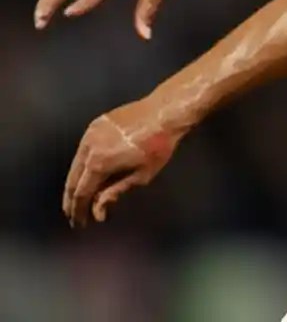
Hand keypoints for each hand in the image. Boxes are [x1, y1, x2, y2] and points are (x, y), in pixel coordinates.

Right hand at [63, 97, 180, 227]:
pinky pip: (83, 149)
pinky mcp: (95, 124)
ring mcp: (89, 133)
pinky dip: (82, 165)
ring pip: (75, 164)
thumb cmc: (159, 146)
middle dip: (71, 200)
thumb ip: (115, 192)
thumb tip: (97, 211)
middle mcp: (88, 147)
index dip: (79, 211)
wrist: (165, 112)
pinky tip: (87, 174)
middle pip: (72, 179)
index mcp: (98, 163)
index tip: (80, 223)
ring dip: (75, 183)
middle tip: (73, 216)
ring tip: (78, 199)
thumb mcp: (142, 175)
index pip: (81, 193)